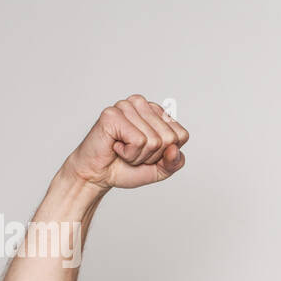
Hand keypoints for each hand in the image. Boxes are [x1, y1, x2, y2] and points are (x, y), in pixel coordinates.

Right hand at [64, 95, 188, 189]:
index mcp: (156, 112)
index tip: (147, 152)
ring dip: (139, 155)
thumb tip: (174, 149)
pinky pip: (138, 141)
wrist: (98, 175)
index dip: (166, 153)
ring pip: (154, 141)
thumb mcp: (160, 169)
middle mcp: (142, 104)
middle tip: (133, 152)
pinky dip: (129, 154)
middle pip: (169, 138)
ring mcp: (126, 106)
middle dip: (152, 155)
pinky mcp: (112, 115)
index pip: (181, 135)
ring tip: (123, 150)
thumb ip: (175, 162)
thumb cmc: (126, 167)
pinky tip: (116, 147)